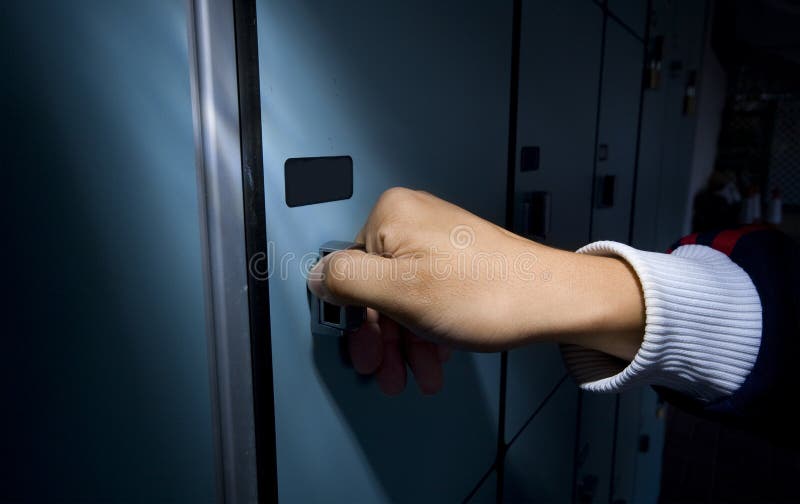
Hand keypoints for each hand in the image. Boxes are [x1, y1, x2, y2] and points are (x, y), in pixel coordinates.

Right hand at [307, 188, 643, 394]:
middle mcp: (411, 220)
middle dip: (384, 339)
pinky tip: (437, 357)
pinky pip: (427, 295)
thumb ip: (345, 282)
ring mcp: (436, 239)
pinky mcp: (456, 258)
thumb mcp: (399, 292)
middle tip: (390, 374)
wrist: (554, 300)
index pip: (346, 269)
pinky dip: (427, 329)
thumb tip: (314, 276)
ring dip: (407, 343)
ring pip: (403, 297)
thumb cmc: (484, 294)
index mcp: (391, 216)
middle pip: (376, 287)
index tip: (364, 352)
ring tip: (419, 375)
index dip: (355, 319)